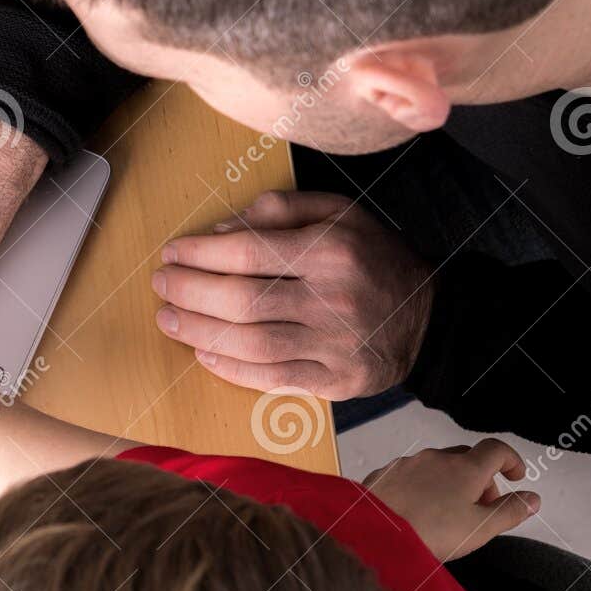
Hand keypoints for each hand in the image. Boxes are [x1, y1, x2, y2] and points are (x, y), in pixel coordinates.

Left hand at [153, 190, 433, 399]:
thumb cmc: (372, 257)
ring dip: (198, 332)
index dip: (199, 256)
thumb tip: (221, 232)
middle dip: (189, 293)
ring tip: (169, 319)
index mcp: (331, 251)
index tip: (171, 254)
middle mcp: (332, 299)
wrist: (429, 317)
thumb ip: (279, 210)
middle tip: (161, 286)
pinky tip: (203, 353)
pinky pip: (270, 378)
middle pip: (241, 301)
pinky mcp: (335, 380)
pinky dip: (230, 368)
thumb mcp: (337, 213)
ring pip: (250, 344)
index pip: (247, 254)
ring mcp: (334, 345)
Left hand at [363, 440, 538, 560]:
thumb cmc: (428, 532)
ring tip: (449, 514)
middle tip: (482, 507)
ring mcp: (407, 463)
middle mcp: (435, 458)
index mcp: (465, 468)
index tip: (516, 476)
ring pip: (437, 466)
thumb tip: (533, 498)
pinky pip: (411, 475)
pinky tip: (418, 511)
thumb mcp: (480, 528)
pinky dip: (423, 487)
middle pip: (467, 457)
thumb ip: (511, 511)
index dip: (511, 460)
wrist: (373, 533)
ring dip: (450, 483)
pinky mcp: (384, 474)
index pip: (496, 449)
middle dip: (481, 478)